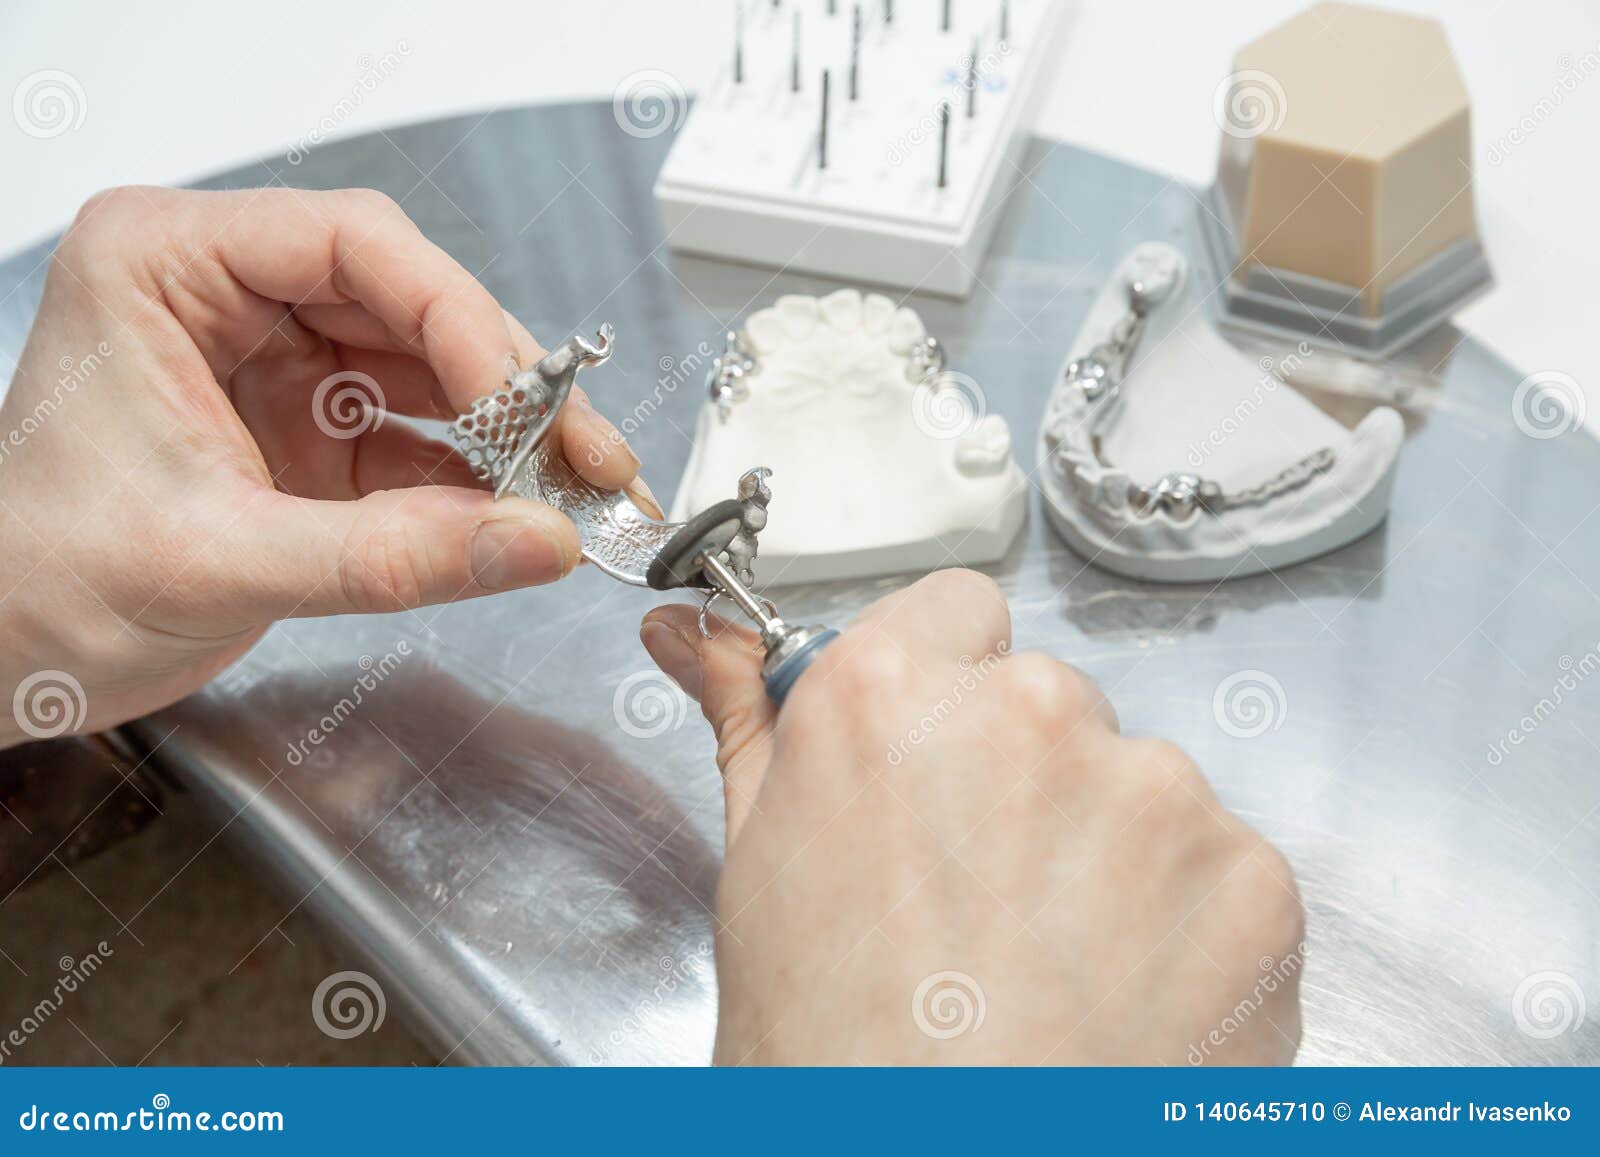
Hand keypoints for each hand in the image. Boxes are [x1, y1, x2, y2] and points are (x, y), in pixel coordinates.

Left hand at [0, 186, 647, 748]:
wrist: (4, 661)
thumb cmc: (38, 580)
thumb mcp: (221, 560)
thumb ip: (393, 555)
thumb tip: (537, 543)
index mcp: (166, 264)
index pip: (352, 245)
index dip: (458, 319)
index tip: (528, 402)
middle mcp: (229, 298)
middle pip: (411, 306)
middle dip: (508, 387)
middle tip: (585, 457)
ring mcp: (277, 367)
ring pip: (430, 373)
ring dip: (509, 438)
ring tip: (578, 492)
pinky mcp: (310, 436)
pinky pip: (419, 446)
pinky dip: (478, 488)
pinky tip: (525, 519)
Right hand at [641, 570, 1304, 1064]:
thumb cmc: (830, 1058)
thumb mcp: (761, 870)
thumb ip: (748, 721)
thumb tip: (693, 633)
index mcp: (890, 694)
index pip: (956, 613)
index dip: (945, 693)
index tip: (938, 758)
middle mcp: (1032, 711)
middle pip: (1047, 704)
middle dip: (1022, 780)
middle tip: (980, 900)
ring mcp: (1154, 793)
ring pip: (1136, 786)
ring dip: (1108, 853)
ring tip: (1051, 969)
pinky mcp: (1250, 878)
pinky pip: (1217, 867)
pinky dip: (1186, 925)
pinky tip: (1122, 1000)